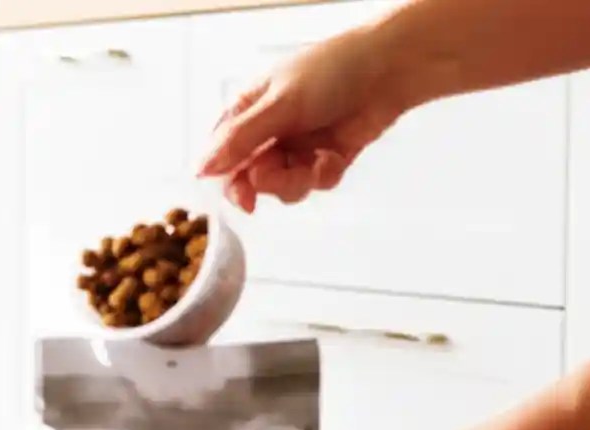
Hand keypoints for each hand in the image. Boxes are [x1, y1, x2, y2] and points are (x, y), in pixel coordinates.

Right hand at [196, 28, 406, 212]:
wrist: (389, 71)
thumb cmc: (331, 72)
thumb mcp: (279, 106)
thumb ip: (240, 141)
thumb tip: (200, 170)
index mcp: (246, 112)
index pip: (222, 156)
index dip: (230, 181)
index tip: (245, 198)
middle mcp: (267, 133)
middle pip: (250, 179)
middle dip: (269, 182)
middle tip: (282, 177)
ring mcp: (295, 148)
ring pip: (281, 187)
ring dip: (299, 181)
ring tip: (318, 162)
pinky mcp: (322, 160)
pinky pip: (311, 185)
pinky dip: (323, 175)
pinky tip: (335, 156)